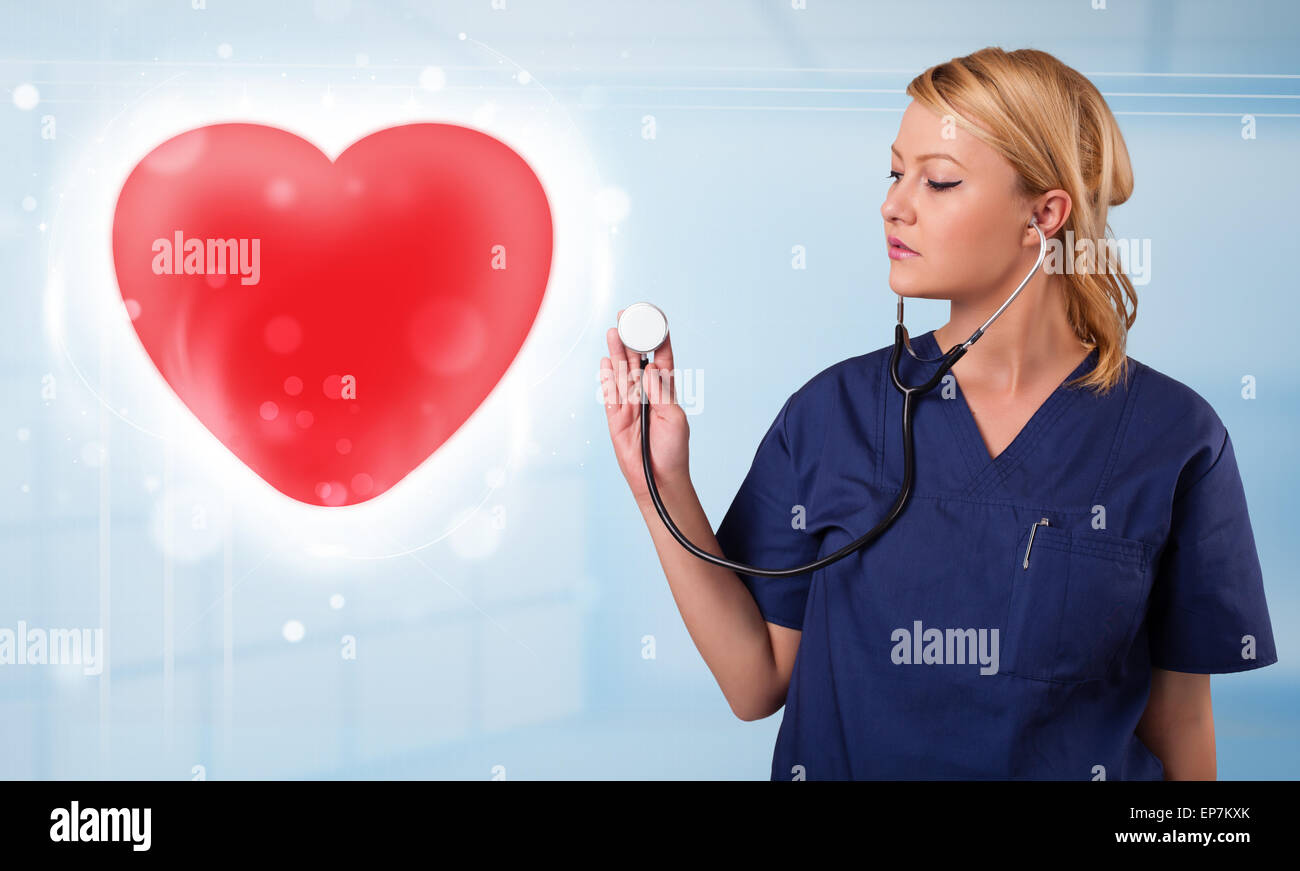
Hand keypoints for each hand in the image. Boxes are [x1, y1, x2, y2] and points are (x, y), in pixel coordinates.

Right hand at [601, 311, 690, 504]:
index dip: (658, 339)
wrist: (659, 479)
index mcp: (666, 391)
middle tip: (628, 317)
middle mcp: (646, 393)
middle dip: (633, 338)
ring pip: (622, 372)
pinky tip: (606, 360)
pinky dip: (607, 377)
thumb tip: (648, 370)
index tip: (654, 320)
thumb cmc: (673, 450)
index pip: (662, 358)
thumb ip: (660, 394)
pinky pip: (609, 393)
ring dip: (618, 352)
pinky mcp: (615, 416)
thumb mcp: (674, 419)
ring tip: (615, 331)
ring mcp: (629, 404)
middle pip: (638, 359)